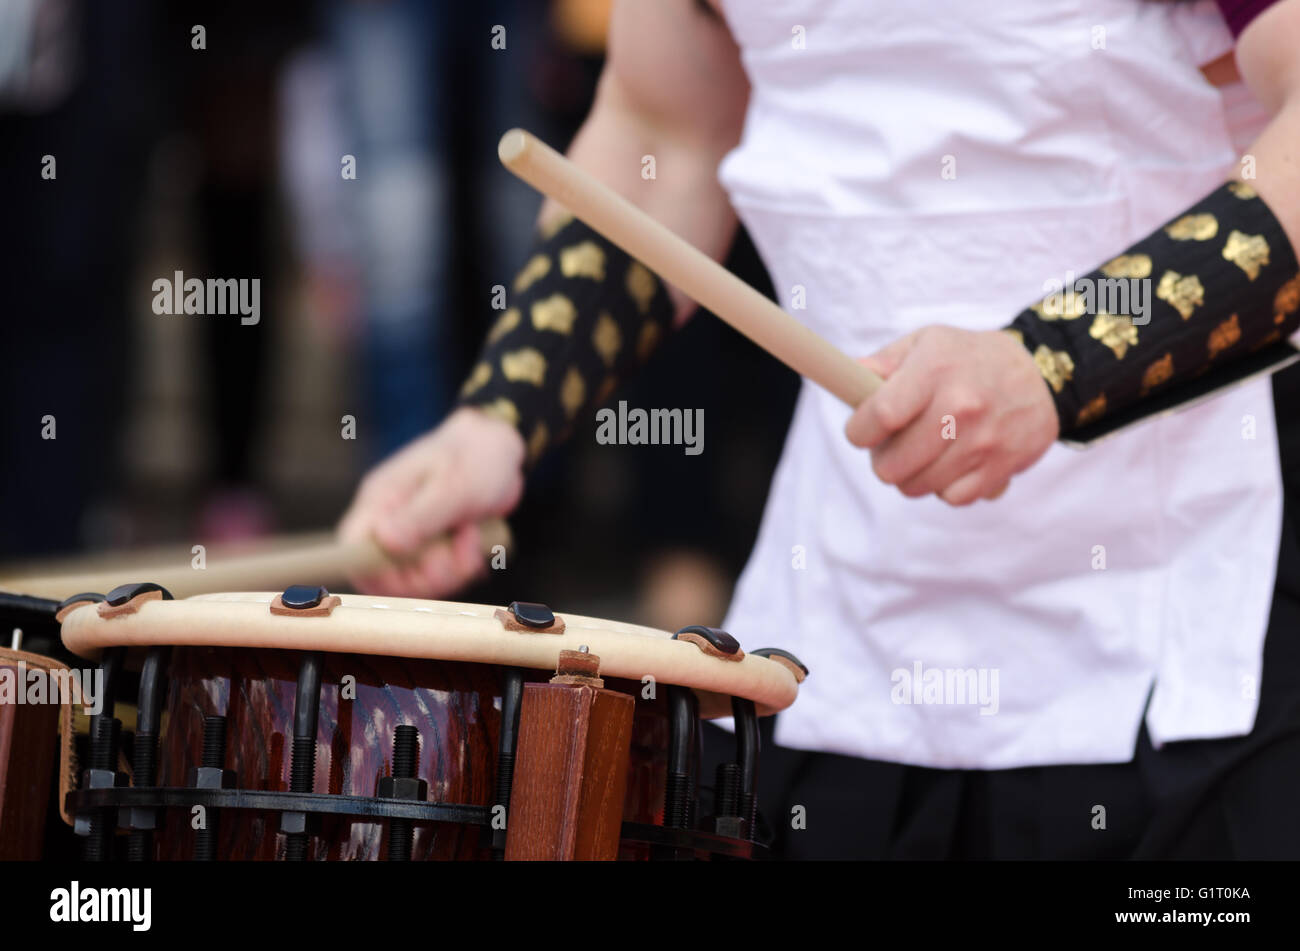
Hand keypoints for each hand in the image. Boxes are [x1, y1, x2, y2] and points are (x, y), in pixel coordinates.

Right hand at [338, 407, 525, 595]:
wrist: (499, 449)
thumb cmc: (474, 458)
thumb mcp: (452, 486)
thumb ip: (420, 516)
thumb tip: (384, 542)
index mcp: (381, 500)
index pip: (350, 546)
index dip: (368, 571)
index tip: (408, 573)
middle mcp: (390, 521)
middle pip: (386, 575)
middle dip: (427, 575)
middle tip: (459, 547)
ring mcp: (413, 536)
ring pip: (417, 581)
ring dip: (451, 570)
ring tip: (470, 536)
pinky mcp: (435, 547)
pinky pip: (442, 577)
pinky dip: (462, 566)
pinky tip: (475, 541)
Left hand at [844, 326, 1059, 504]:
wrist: (1042, 374)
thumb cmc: (969, 359)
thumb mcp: (928, 342)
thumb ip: (884, 362)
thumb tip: (849, 380)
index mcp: (935, 369)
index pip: (881, 416)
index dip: (859, 431)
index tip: (860, 431)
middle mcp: (961, 406)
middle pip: (892, 464)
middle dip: (882, 458)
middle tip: (893, 443)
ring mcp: (984, 440)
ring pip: (916, 486)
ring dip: (911, 475)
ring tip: (922, 452)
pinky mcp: (1002, 467)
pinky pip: (952, 497)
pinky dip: (945, 486)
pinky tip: (951, 463)